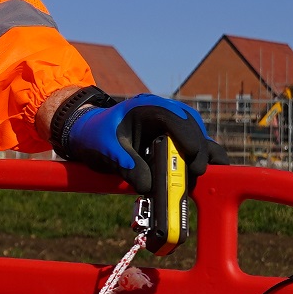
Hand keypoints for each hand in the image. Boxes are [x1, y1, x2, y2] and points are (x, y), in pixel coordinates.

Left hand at [56, 93, 221, 195]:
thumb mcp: (108, 151)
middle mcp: (166, 113)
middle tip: (195, 173)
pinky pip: (194, 148)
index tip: (193, 159)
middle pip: (193, 128)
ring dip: (201, 157)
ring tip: (197, 177)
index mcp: (148, 108)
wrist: (92, 134)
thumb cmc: (99, 136)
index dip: (188, 138)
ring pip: (198, 138)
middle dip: (198, 151)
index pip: (174, 118)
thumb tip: (149, 186)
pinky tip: (199, 176)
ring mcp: (173, 126)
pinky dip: (197, 161)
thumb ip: (128, 166)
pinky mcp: (176, 140)